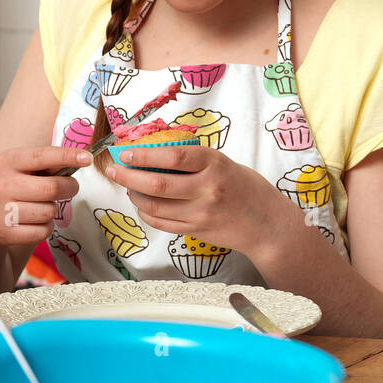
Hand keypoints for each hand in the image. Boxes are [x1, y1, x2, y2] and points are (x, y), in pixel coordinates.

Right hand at [0, 146, 85, 247]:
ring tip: (41, 205)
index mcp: (7, 162)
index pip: (42, 156)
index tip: (87, 157)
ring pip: (49, 212)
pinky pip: (43, 231)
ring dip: (53, 210)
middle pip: (52, 188)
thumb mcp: (26, 167)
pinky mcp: (5, 233)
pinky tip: (34, 221)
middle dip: (69, 188)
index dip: (67, 156)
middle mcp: (2, 185)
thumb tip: (83, 158)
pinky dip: (46, 227)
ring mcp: (1, 210)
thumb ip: (50, 162)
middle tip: (70, 187)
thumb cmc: (16, 185)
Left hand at [104, 145, 284, 251]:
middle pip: (157, 183)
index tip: (126, 152)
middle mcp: (207, 189)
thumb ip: (195, 160)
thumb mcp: (226, 164)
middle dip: (128, 176)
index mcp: (215, 165)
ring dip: (134, 195)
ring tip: (129, 187)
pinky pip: (161, 222)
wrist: (267, 225)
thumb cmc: (248, 189)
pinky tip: (143, 204)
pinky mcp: (196, 231)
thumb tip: (155, 153)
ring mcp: (201, 213)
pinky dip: (146, 213)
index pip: (172, 156)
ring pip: (154, 206)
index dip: (144, 154)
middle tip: (115, 170)